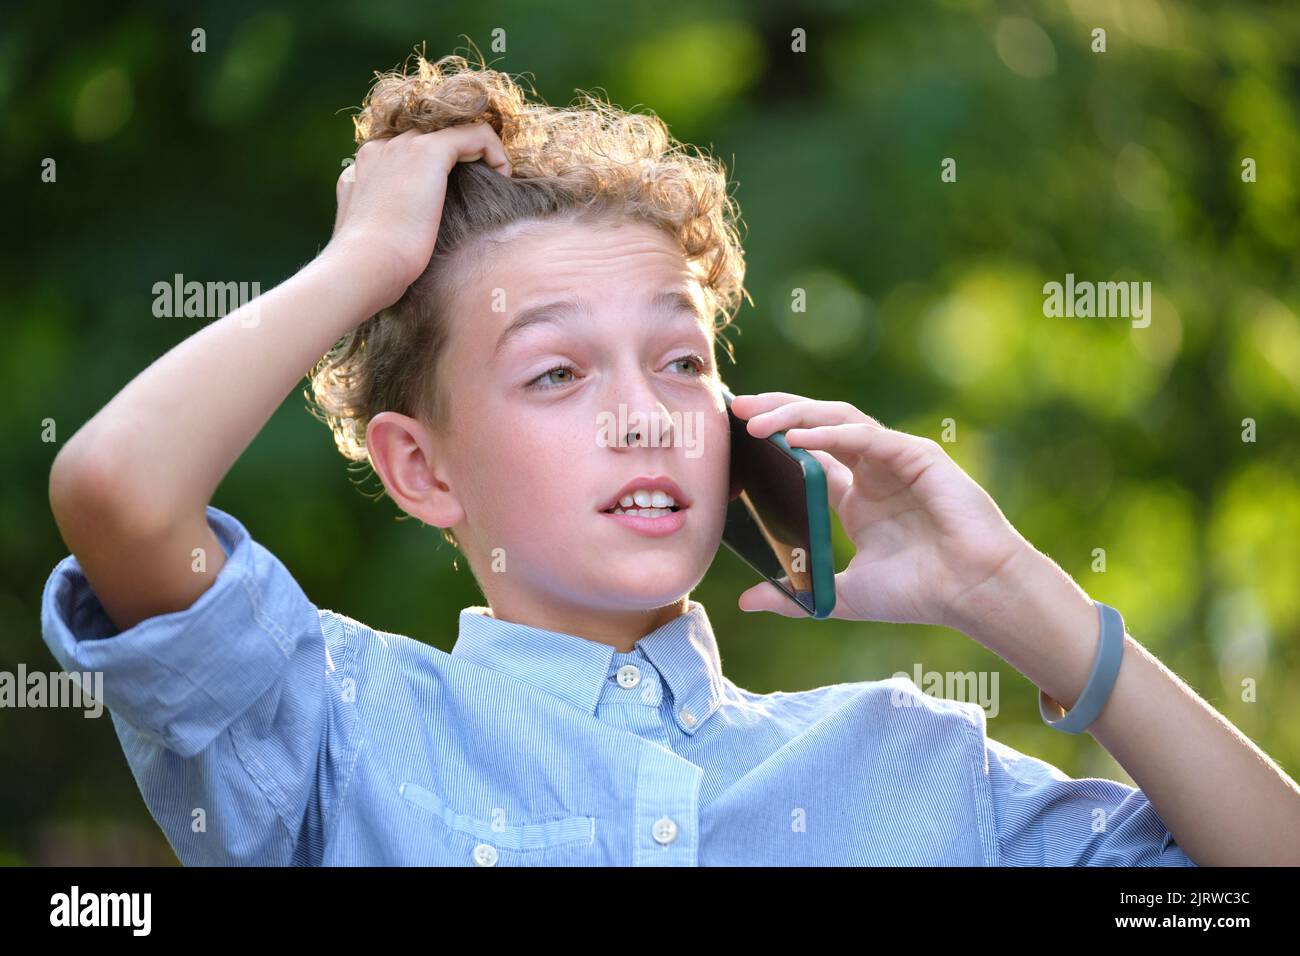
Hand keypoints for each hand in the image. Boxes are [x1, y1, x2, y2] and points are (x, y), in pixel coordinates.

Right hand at [325, 122, 511, 308]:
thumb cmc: (370, 267)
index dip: (440, 167)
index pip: (409, 150)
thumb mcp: (371, 236)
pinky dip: (495, 151)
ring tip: (497, 181)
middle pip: (433, 136)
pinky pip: (476, 133)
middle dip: (463, 156)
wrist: (364, 267)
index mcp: (367, 166)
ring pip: (455, 129)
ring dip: (483, 152)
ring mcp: (403, 146)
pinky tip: (503, 178)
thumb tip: (402, 225)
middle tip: (484, 185)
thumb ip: (384, 218)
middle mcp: (382, 147)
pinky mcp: (428, 152)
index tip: (459, 192)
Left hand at [729, 391, 1031, 631]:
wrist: (973, 592)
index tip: (734, 435)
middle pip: (815, 426)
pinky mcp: (916, 455)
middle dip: (775, 411)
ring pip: (837, 420)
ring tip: (756, 421)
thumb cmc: (918, 593)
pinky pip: (865, 435)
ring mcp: (894, 458)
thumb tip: (746, 601)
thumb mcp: (840, 596)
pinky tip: (795, 439)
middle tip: (736, 407)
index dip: (773, 440)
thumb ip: (794, 594)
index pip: (807, 454)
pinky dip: (829, 433)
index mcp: (856, 497)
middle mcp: (872, 471)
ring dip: (795, 415)